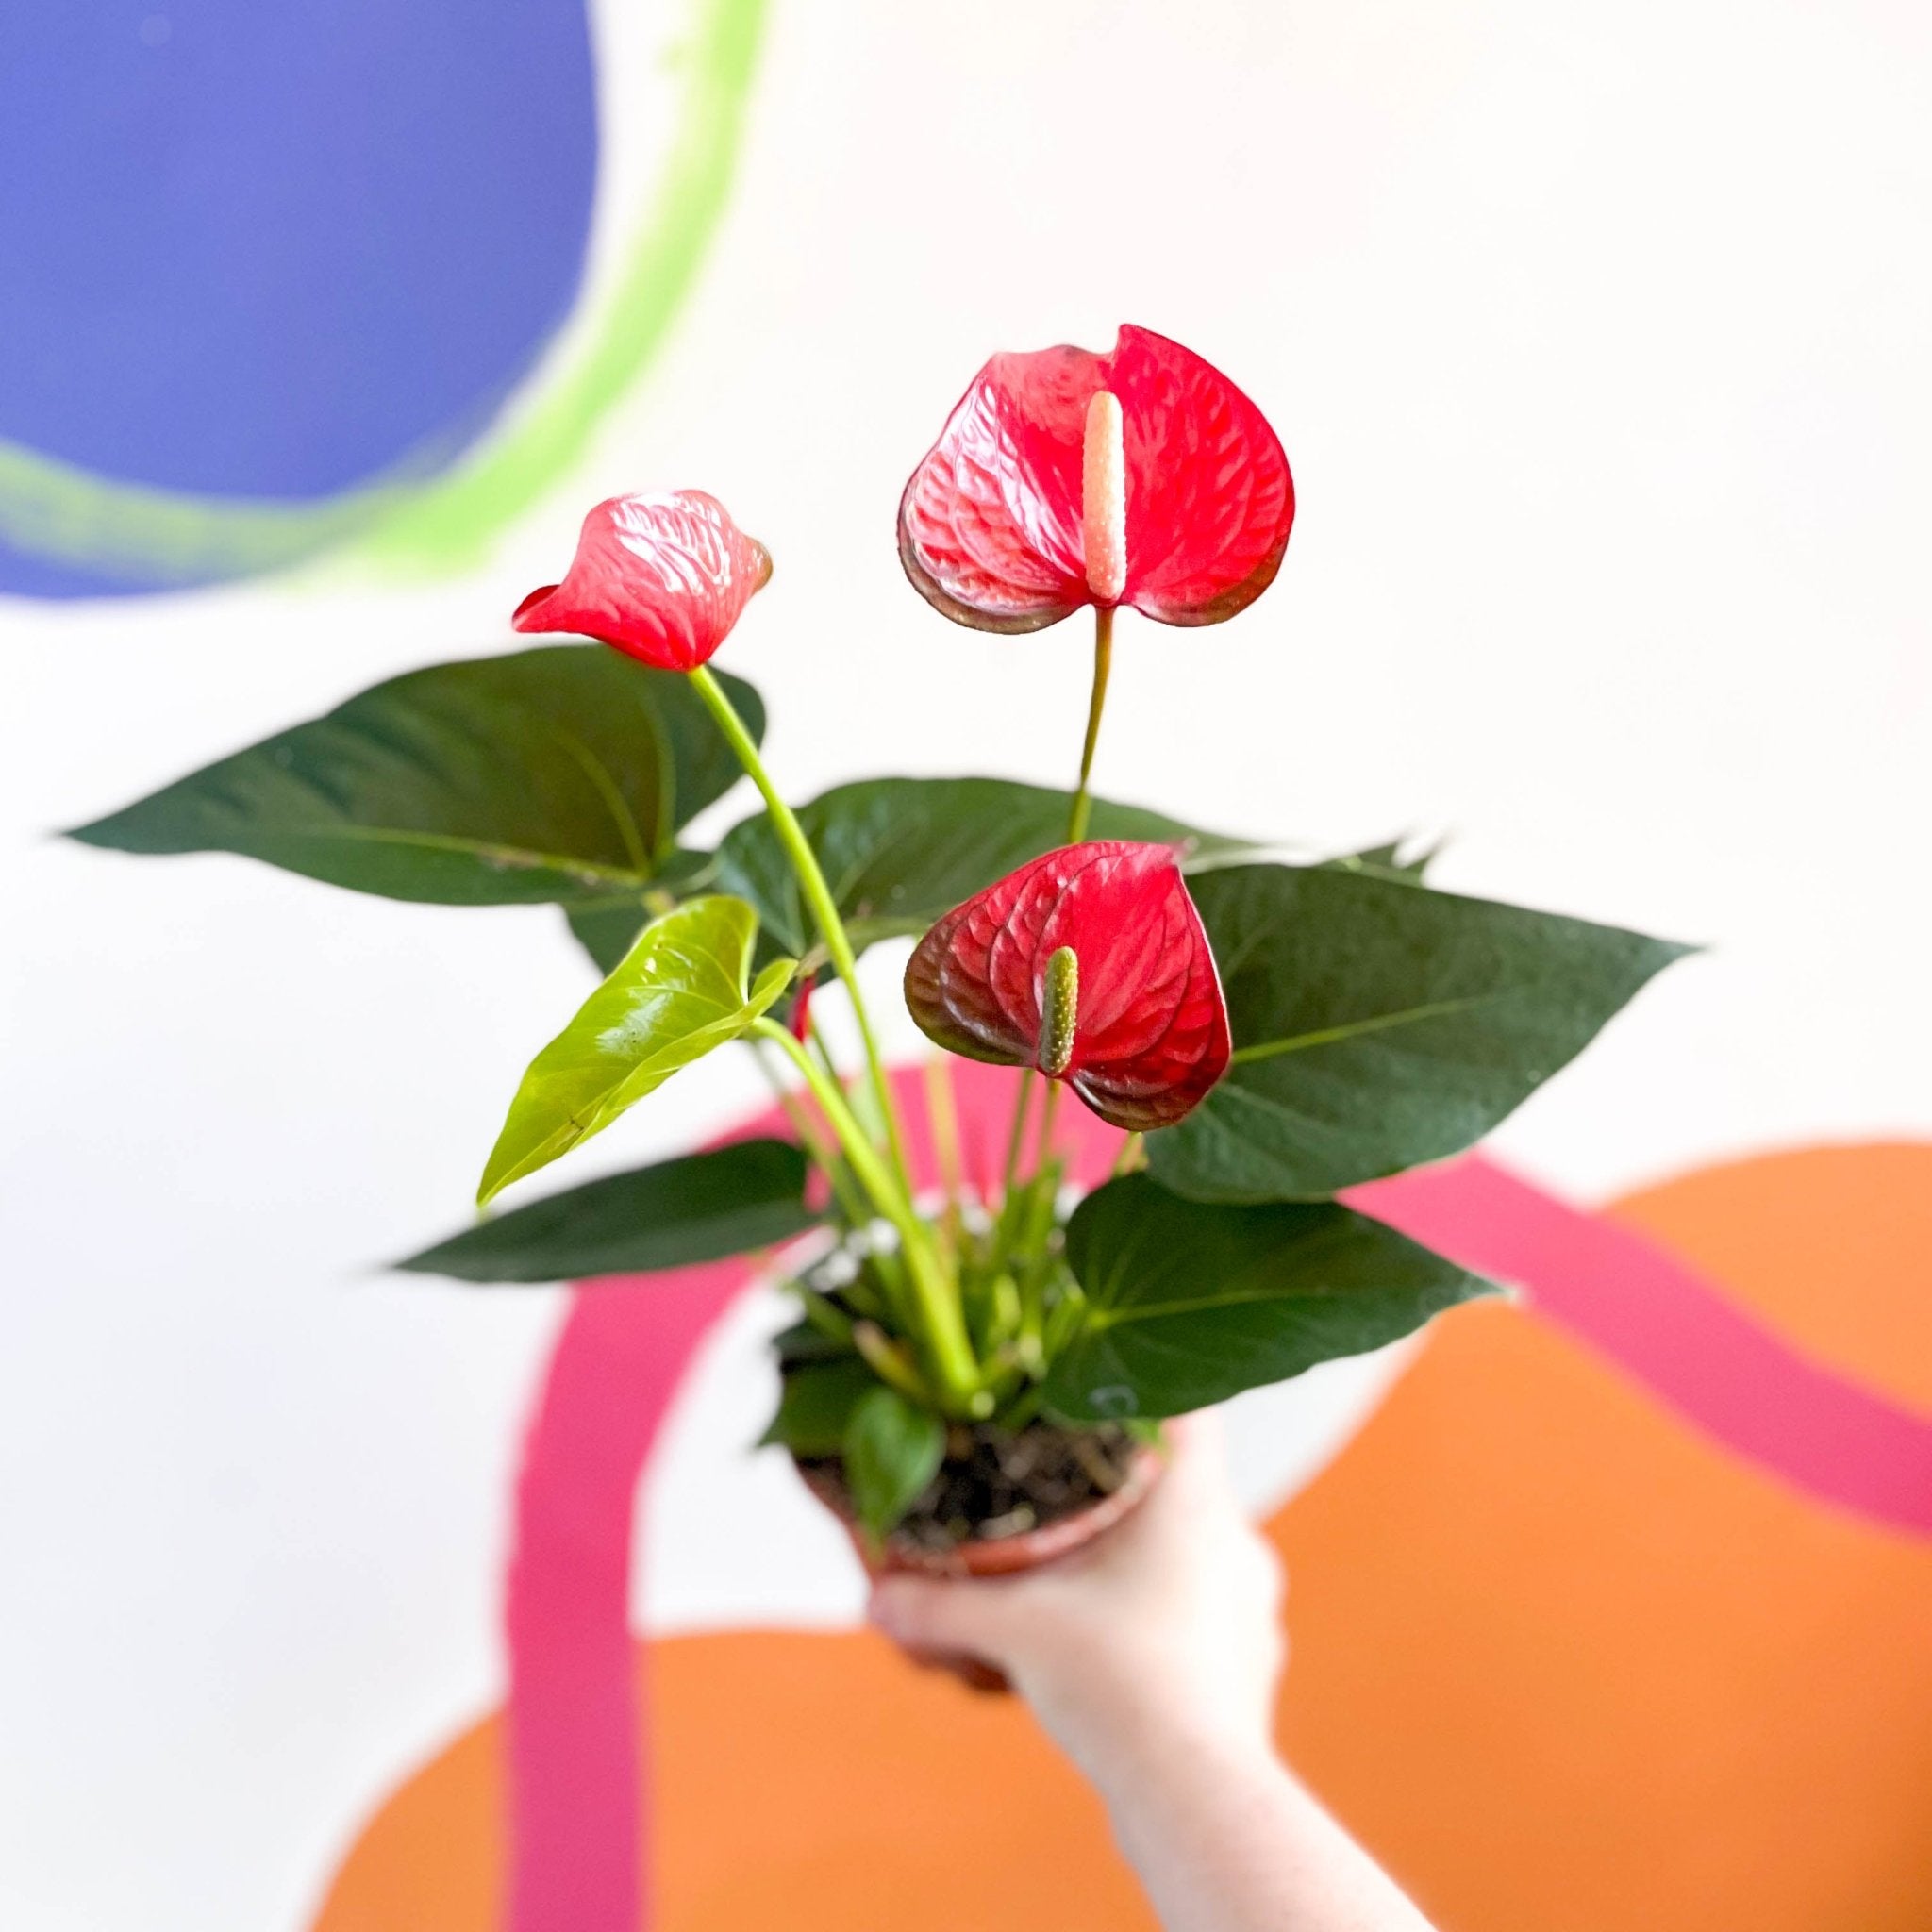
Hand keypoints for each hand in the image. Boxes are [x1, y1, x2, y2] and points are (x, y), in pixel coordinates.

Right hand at [866, 1413, 1285, 1787]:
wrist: (1194, 1799)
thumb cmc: (1122, 1689)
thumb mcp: (1013, 1630)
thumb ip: (940, 1602)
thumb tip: (877, 1593)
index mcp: (1195, 1501)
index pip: (1191, 1406)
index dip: (1148, 1388)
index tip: (1101, 1391)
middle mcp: (1237, 1540)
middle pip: (1184, 1482)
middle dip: (1124, 1487)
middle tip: (1066, 1493)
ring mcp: (1251, 1606)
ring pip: (1196, 1553)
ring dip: (1141, 1560)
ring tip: (1080, 1584)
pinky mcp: (1250, 1665)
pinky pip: (1203, 1617)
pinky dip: (1159, 1621)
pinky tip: (1114, 1651)